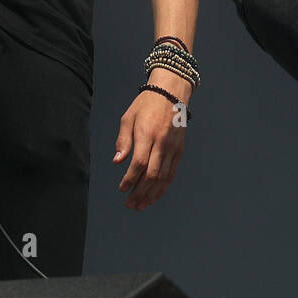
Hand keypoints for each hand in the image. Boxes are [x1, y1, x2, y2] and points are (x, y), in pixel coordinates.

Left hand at [113, 71, 187, 210]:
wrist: (171, 92)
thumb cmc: (145, 104)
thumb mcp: (128, 118)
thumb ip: (123, 141)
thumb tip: (118, 162)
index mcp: (147, 133)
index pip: (139, 163)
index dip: (130, 179)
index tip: (121, 189)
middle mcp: (161, 142)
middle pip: (152, 175)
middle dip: (139, 193)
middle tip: (129, 204)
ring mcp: (173, 147)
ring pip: (163, 177)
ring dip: (151, 194)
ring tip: (141, 205)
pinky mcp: (179, 150)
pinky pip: (172, 173)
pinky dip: (163, 187)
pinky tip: (154, 195)